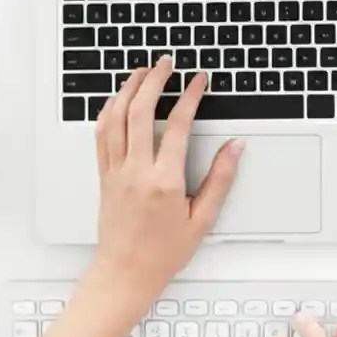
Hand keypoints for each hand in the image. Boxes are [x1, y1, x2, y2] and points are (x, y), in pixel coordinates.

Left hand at [92, 56, 244, 301]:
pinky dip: (109, 111)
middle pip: (140, 111)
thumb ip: (220, 180)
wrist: (125, 273)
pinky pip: (102, 135)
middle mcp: (136, 172)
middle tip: (167, 63)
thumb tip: (234, 148)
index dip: (189, 96)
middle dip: (154, 80)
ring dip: (128, 89)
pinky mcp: (104, 176)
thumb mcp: (202, 219)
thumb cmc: (163, 253)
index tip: (199, 81)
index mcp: (164, 181)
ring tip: (142, 71)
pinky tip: (117, 100)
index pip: (177, 125)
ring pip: (115, 118)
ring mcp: (116, 172)